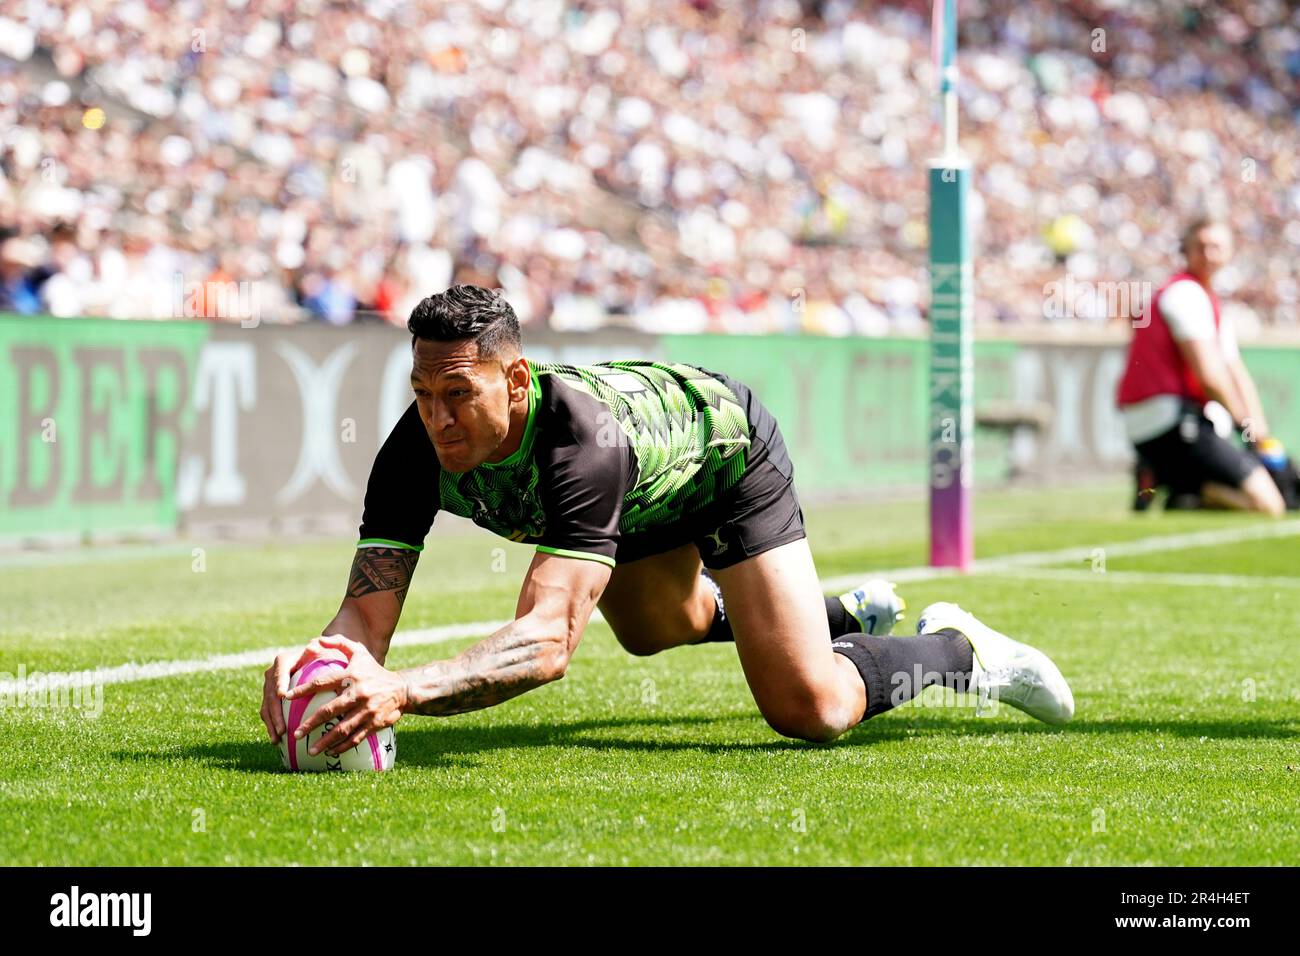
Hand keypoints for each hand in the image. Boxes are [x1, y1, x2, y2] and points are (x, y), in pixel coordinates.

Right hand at [260, 638, 341, 743]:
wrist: (320, 665)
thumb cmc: (327, 658)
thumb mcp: (327, 651)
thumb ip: (322, 647)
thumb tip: (314, 644)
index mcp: (284, 660)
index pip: (279, 669)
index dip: (279, 681)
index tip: (282, 695)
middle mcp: (273, 674)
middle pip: (270, 692)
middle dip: (274, 711)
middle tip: (282, 727)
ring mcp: (270, 688)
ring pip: (267, 706)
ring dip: (271, 722)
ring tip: (278, 737)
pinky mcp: (271, 701)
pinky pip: (268, 714)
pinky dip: (272, 727)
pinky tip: (277, 741)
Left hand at [284, 636, 408, 756]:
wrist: (401, 689)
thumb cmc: (374, 670)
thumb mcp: (360, 652)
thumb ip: (338, 644)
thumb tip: (315, 640)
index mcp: (352, 676)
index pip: (323, 682)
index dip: (304, 689)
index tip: (288, 697)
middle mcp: (359, 693)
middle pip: (330, 711)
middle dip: (310, 724)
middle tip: (295, 734)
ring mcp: (367, 710)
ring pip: (342, 729)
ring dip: (325, 741)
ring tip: (310, 750)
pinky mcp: (375, 723)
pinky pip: (356, 738)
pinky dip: (342, 747)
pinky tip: (331, 752)